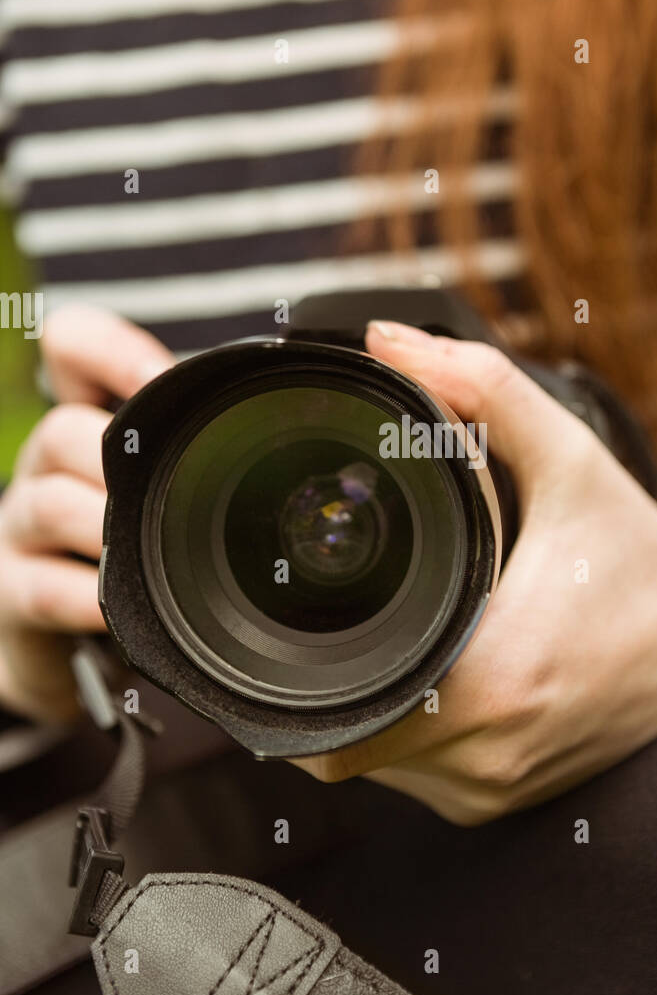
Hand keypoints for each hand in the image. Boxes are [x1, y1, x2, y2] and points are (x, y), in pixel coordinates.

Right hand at [0, 307, 173, 722]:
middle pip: (63, 429)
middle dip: (119, 456)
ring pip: (49, 502)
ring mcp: (22, 529)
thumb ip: (200, 451)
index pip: (72, 348)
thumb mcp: (163, 488)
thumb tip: (291, 421)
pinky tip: (117, 608)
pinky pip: (42, 587)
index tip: (162, 375)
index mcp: (86, 423)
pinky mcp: (14, 592)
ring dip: (105, 527)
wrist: (65, 646)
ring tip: (147, 549)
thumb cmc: (133, 551)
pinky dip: (86, 597)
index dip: (110, 349)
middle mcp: (45, 466)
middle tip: (173, 487)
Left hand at [293, 321, 656, 824]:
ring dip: (365, 710)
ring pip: (379, 770)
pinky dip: (406, 735)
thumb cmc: (638, 554)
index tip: (295, 627)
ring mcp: (498, 789)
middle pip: (346, 748)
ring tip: (394, 639)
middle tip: (339, 617)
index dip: (299, 681)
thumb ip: (482, 390)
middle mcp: (493, 754)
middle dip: (328, 682)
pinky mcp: (508, 801)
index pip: (340, 720)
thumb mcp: (570, 460)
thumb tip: (388, 343)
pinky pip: (420, 780)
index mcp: (496, 681)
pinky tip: (429, 677)